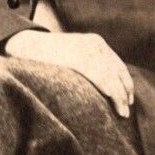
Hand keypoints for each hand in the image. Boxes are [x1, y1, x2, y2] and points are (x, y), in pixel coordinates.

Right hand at [4, 28, 134, 117]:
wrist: (25, 45)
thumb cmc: (44, 56)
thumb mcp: (69, 55)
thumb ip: (83, 64)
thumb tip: (93, 85)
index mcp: (94, 42)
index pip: (117, 64)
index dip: (125, 82)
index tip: (128, 98)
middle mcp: (94, 44)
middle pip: (118, 70)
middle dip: (125, 91)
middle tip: (126, 109)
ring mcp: (88, 50)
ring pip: (112, 77)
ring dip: (120, 96)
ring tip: (122, 113)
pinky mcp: (80, 58)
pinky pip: (101, 78)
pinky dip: (112, 92)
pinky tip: (115, 102)